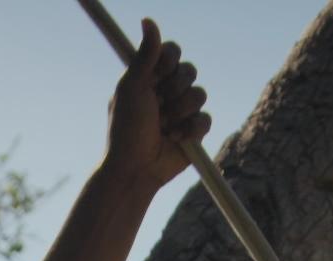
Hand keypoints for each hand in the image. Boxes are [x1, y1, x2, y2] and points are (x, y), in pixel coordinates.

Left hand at [103, 19, 210, 191]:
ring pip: (199, 94)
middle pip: (189, 71)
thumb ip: (145, 55)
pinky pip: (205, 119)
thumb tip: (148, 20)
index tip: (157, 74)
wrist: (135, 168)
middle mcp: (166, 91)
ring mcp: (181, 111)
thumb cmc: (126, 129)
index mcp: (148, 78)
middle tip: (158, 105)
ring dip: (180, 111)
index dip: (169, 61)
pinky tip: (174, 139)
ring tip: (164, 126)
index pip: (171, 52)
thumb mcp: (132, 87)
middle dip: (174, 90)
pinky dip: (190, 129)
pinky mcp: (194, 131)